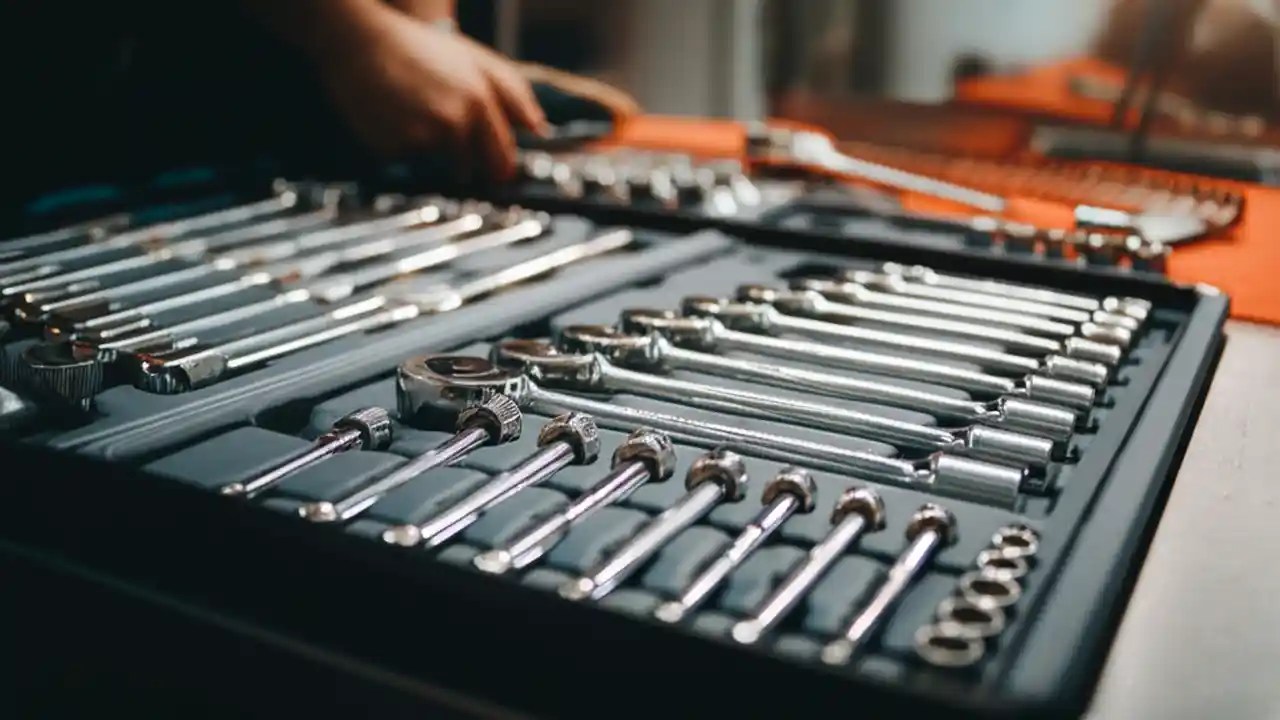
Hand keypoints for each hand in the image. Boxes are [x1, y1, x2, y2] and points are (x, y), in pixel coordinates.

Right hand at [313, 4, 546, 178]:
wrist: (360, 42)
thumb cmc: (420, 48)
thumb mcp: (475, 60)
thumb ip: (513, 94)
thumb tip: (539, 129)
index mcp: (479, 102)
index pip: (501, 156)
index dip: (500, 170)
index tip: (498, 176)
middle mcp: (454, 123)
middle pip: (470, 169)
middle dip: (465, 166)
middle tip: (447, 147)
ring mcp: (423, 137)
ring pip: (436, 165)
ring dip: (429, 152)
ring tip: (414, 115)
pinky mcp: (394, 148)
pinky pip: (405, 161)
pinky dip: (401, 147)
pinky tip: (392, 118)